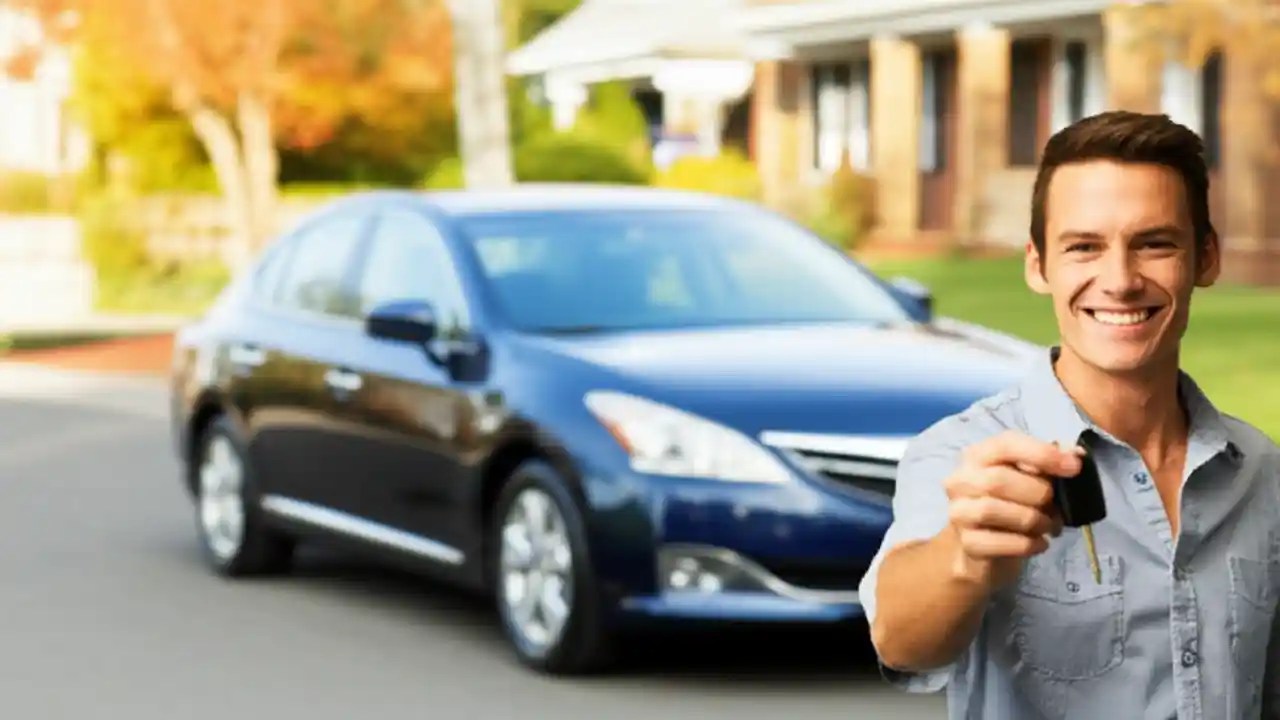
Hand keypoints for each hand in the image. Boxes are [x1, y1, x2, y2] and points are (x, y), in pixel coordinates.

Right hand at [942, 431, 1084, 589]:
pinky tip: (1040, 543)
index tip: (1074, 467)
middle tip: (1057, 507)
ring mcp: (959, 513)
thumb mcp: (1029, 478)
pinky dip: (1028, 544)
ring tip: (1048, 526)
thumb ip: (1050, 463)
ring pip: (994, 510)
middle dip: (1037, 494)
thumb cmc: (1010, 505)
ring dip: (1033, 520)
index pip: (1005, 444)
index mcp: (978, 456)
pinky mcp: (967, 543)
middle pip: (998, 480)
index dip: (1041, 453)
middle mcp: (961, 481)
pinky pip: (999, 542)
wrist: (982, 549)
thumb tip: (1076, 455)